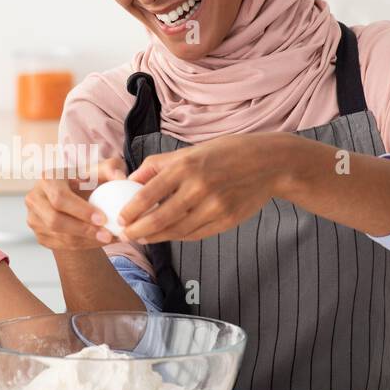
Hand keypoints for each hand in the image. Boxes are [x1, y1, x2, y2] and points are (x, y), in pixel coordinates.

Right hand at [25, 155, 128, 249]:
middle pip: (54, 220)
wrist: (73, 198)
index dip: (81, 210)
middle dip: (83, 230)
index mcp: (47, 179)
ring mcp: (34, 219)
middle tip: (107, 235)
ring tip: (108, 239)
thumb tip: (119, 177)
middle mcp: (35, 199)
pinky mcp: (39, 235)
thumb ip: (111, 168)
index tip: (103, 219)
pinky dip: (83, 246)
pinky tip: (98, 241)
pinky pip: (61, 246)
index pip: (60, 198)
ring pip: (59, 237)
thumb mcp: (98, 171)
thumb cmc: (86, 181)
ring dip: (86, 241)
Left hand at [122, 133, 295, 242]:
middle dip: (139, 231)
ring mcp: (214, 206)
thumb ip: (158, 165)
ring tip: (143, 238)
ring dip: (156, 237)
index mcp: (186, 166)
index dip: (130, 211)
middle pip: (160, 218)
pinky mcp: (226, 220)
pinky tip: (167, 235)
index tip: (120, 219)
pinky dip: (178, 236)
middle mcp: (198, 187)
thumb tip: (131, 179)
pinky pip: (195, 234)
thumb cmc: (225, 153)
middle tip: (127, 235)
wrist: (269, 163)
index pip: (148, 194)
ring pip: (176, 231)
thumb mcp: (190, 151)